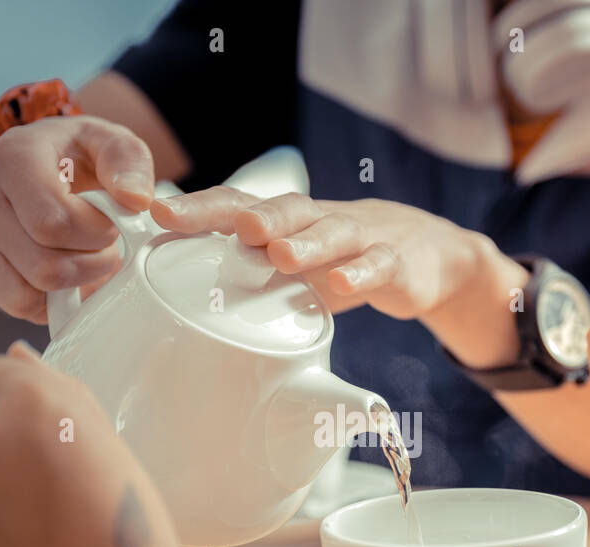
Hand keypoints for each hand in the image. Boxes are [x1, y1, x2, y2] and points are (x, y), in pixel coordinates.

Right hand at [0, 116, 154, 322]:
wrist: (40, 168)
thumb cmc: (80, 159)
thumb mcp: (114, 147)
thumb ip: (131, 165)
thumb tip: (136, 200)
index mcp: (12, 159)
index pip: (52, 225)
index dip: (96, 236)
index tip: (110, 224)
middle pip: (43, 267)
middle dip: (90, 265)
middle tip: (103, 247)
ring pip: (26, 296)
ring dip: (69, 287)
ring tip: (81, 258)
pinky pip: (15, 306)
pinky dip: (48, 302)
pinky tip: (60, 273)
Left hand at [149, 189, 526, 366]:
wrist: (431, 256)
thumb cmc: (345, 260)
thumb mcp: (298, 266)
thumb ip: (251, 275)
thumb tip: (179, 299)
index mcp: (289, 222)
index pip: (239, 205)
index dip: (200, 207)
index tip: (158, 214)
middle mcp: (321, 220)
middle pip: (285, 209)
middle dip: (253, 215)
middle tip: (228, 225)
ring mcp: (362, 238)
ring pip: (332, 232)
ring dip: (304, 241)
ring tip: (278, 253)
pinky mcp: (398, 263)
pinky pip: (379, 265)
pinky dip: (361, 272)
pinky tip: (344, 283)